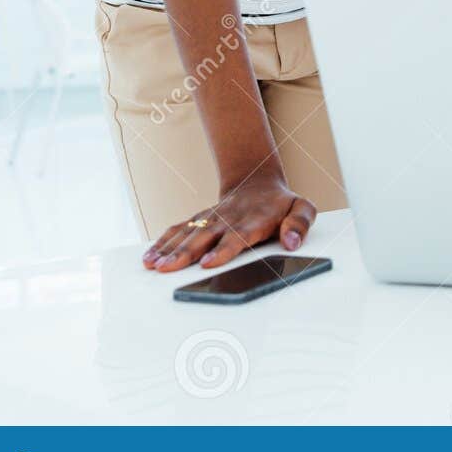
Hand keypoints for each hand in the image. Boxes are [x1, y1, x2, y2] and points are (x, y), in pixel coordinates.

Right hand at [142, 172, 316, 273]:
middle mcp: (229, 218)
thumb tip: (291, 242)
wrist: (258, 182)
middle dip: (186, 253)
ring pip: (188, 233)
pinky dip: (163, 242)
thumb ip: (300, 223)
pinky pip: (179, 230)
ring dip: (169, 249)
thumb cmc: (281, 203)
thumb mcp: (302, 208)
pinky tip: (149, 257)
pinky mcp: (199, 219)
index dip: (222, 250)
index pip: (238, 235)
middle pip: (206, 237)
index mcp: (255, 219)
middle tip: (169, 268)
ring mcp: (211, 218)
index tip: (208, 263)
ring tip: (154, 265)